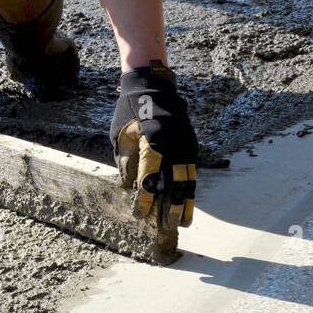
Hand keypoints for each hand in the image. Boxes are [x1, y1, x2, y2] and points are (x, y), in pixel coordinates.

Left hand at [110, 60, 198, 230]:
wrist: (153, 85)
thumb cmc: (130, 111)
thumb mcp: (121, 135)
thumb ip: (125, 161)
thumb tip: (130, 188)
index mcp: (153, 140)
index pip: (150, 176)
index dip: (146, 197)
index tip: (140, 214)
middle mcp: (174, 143)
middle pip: (175, 182)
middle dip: (172, 207)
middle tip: (168, 226)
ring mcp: (186, 143)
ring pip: (188, 179)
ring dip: (187, 202)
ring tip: (185, 222)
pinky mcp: (191, 143)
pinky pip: (191, 170)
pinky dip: (190, 188)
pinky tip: (188, 202)